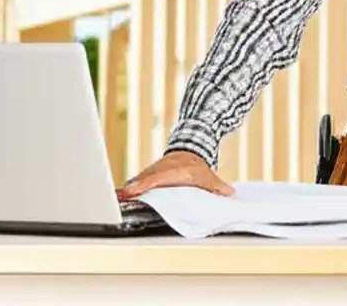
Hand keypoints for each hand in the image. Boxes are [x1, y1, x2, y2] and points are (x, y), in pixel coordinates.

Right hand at [115, 150, 234, 199]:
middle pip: (145, 179)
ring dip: (128, 189)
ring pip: (139, 180)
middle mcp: (162, 170)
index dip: (147, 183)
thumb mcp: (208, 176)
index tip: (135, 189)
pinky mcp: (147, 175)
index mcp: (176, 172)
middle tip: (121, 196)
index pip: (160, 177)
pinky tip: (119, 195)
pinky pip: (137, 181)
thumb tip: (230, 193)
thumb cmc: (196, 167)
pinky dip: (129, 188)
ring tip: (116, 197)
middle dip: (133, 187)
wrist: (188, 149)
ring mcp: (153, 171)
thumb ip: (217, 186)